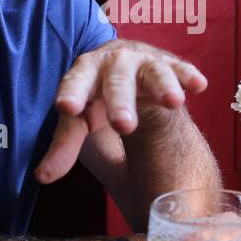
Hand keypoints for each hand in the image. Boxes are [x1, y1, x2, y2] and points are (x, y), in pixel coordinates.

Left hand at [35, 39, 206, 183]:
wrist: (126, 64)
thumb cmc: (97, 96)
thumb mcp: (81, 119)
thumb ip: (64, 146)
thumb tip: (42, 177)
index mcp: (86, 72)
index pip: (75, 82)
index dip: (72, 94)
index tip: (67, 109)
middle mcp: (115, 62)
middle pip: (116, 80)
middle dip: (120, 101)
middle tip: (123, 125)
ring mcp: (145, 63)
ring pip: (154, 72)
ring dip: (163, 85)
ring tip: (174, 102)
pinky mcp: (170, 66)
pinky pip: (181, 71)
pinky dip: (188, 76)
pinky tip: (199, 86)